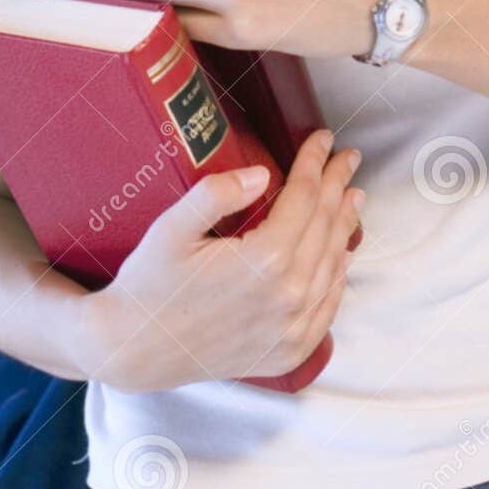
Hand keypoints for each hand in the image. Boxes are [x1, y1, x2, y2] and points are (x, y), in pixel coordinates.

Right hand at [74, 129, 364, 391]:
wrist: (135, 350)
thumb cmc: (150, 283)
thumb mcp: (172, 228)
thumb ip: (217, 194)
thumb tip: (263, 174)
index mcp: (264, 261)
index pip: (304, 196)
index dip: (315, 162)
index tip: (323, 137)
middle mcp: (288, 297)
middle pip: (325, 226)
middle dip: (338, 184)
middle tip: (348, 157)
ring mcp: (292, 329)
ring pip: (333, 264)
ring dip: (345, 225)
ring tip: (353, 196)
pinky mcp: (289, 352)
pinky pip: (327, 306)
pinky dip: (338, 273)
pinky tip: (342, 252)